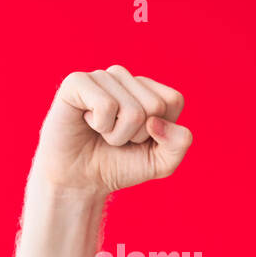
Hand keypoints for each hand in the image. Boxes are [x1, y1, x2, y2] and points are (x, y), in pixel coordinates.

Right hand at [30, 65, 192, 195]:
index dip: (162, 130)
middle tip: (118, 138)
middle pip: (155, 105)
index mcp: (146, 89)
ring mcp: (100, 77)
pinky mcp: (76, 82)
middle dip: (139, 134)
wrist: (81, 179)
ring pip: (133, 110)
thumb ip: (179, 142)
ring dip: (118, 135)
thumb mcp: (162, 162)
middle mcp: (124, 78)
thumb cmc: (121, 165)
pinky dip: (101, 126)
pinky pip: (106, 105)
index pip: (173, 99)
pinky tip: (88, 123)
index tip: (141, 137)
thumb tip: (156, 121)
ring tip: (102, 132)